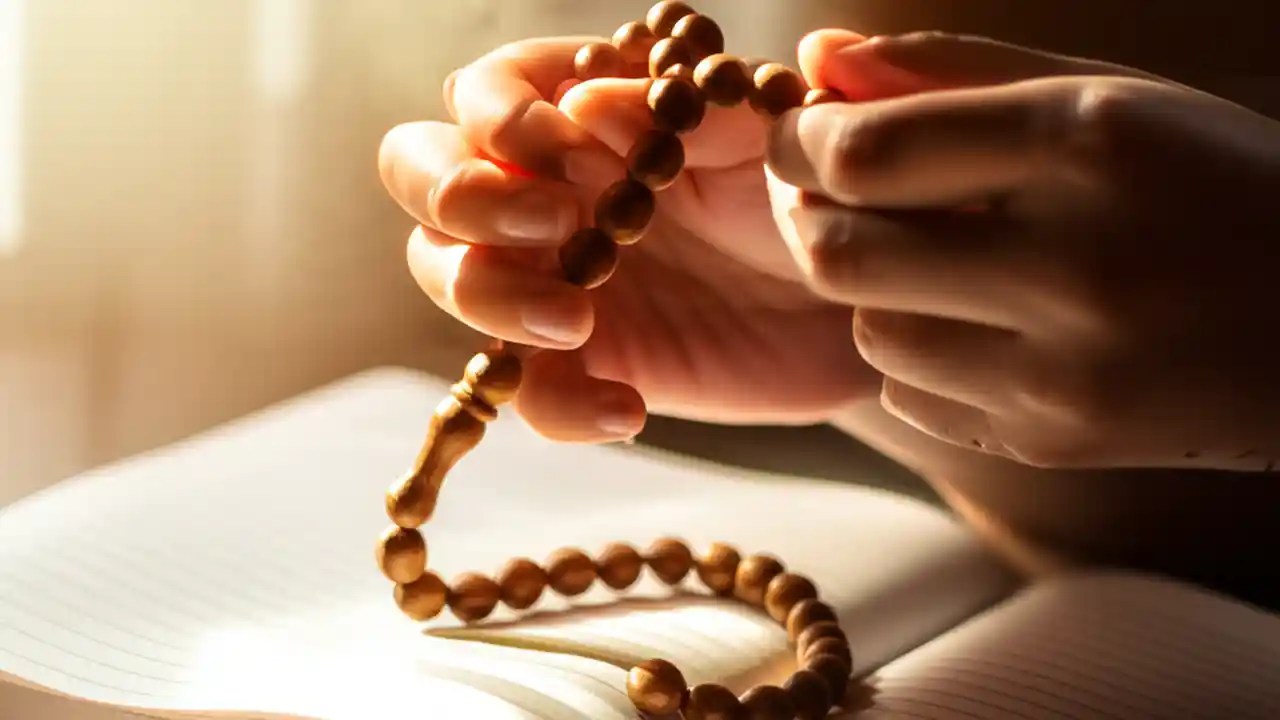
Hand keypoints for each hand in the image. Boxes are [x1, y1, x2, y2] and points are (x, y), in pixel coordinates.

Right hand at [379, 37, 876, 442]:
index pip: (485, 91)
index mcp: (578, 113)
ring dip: (490, 296)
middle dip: (463, 196)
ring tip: (576, 321)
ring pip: (445, 274)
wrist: (850, 303)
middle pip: (421, 169)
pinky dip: (558, 406)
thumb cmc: (803, 196)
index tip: (578, 159)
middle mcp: (538, 187)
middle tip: (553, 228)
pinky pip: (525, 392)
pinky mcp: (570, 363)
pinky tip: (626, 409)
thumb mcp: (764, 136)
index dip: (507, 117)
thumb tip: (585, 100)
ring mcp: (542, 277)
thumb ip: (681, 108)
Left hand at [768, 31, 1279, 471]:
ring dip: (871, 289)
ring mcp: (1065, 371)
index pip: (869, 154)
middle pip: (841, 255)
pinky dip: (917, 353)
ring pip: (869, 331)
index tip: (798, 134)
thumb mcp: (1105, 97)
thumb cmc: (1215, 182)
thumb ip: (952, 71)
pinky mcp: (1055, 439)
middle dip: (809, 218)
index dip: (802, 143)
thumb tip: (819, 58)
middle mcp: (1074, 264)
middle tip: (826, 196)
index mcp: (1088, 146)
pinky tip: (976, 322)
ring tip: (927, 257)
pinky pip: (912, 396)